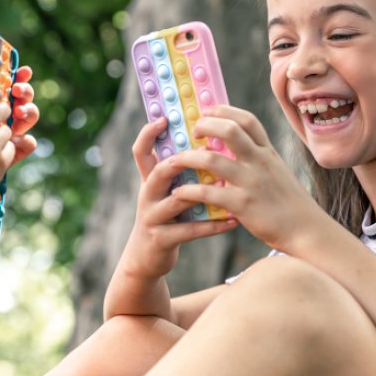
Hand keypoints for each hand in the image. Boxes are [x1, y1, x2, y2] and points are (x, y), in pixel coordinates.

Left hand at [9, 66, 38, 164]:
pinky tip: (21, 140)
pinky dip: (27, 141)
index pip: (3, 86)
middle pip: (20, 97)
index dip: (17, 76)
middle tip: (17, 91)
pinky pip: (27, 144)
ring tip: (19, 112)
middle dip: (23, 91)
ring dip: (27, 111)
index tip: (21, 72)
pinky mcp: (13, 155)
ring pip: (27, 117)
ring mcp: (7, 136)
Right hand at [120, 118, 237, 279]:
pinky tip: (233, 221)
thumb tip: (205, 142)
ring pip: (177, 201)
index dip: (148, 133)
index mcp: (149, 180)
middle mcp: (148, 195)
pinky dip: (214, 225)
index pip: (141, 151)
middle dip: (179, 160)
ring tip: (227, 185)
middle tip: (201, 151)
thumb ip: (179, 171)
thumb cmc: (165, 217)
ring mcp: (153, 218)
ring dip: (202, 193)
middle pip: (158, 172)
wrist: (147, 257)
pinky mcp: (162, 239)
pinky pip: (191, 230)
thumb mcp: (165, 192)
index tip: (164, 118)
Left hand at [166, 105, 325, 251]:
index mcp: (268, 152)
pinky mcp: (243, 204)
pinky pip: (208, 192)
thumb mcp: (277, 171)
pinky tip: (179, 192)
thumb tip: (232, 149)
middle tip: (192, 132)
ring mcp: (251, 182)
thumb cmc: (288, 203)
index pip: (247, 120)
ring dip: (187, 158)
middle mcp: (260, 162)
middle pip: (229, 130)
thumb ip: (257, 158)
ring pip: (211, 160)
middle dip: (205, 126)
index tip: (207, 111)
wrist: (306, 230)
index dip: (224, 111)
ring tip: (173, 161)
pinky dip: (189, 191)